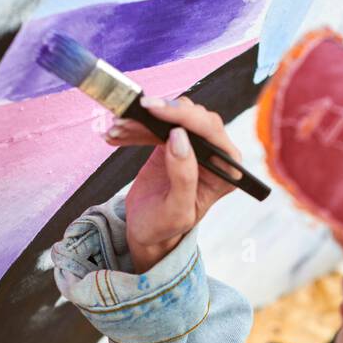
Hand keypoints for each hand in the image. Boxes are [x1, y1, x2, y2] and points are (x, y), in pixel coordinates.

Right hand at [104, 96, 242, 272]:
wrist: (148, 232)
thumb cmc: (166, 228)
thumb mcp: (177, 212)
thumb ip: (183, 177)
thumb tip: (179, 137)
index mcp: (226, 169)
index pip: (210, 130)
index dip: (183, 116)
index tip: (155, 110)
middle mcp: (214, 153)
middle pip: (191, 117)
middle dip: (158, 113)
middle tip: (129, 117)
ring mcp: (193, 145)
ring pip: (171, 117)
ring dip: (141, 120)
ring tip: (116, 129)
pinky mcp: (173, 142)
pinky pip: (156, 125)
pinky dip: (135, 127)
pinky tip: (116, 135)